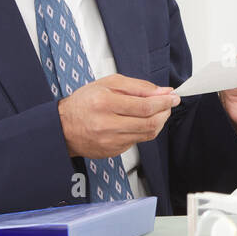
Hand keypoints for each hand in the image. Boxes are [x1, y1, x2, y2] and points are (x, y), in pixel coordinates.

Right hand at [58, 73, 179, 158]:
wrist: (63, 127)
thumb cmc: (84, 102)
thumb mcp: (109, 84)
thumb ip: (138, 86)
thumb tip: (163, 91)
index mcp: (105, 103)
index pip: (145, 106)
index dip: (164, 102)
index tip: (173, 97)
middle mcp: (107, 125)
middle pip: (149, 122)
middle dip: (165, 112)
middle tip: (169, 104)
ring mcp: (110, 141)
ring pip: (147, 134)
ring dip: (159, 122)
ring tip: (158, 112)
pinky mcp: (112, 151)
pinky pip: (137, 141)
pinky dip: (144, 130)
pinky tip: (140, 122)